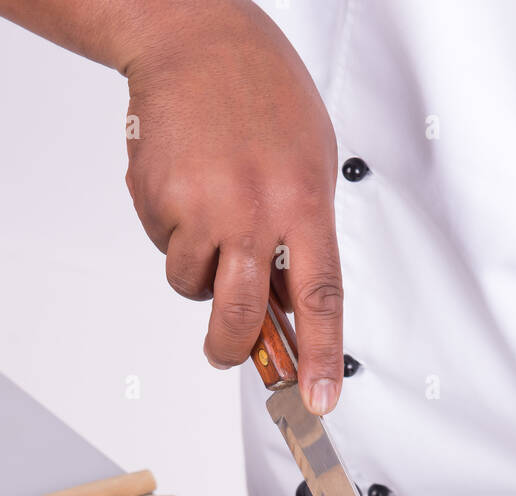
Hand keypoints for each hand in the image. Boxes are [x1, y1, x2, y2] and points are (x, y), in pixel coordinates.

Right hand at [123, 1, 342, 411]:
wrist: (194, 34)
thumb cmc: (262, 96)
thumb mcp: (310, 163)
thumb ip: (304, 237)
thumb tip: (290, 307)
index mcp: (302, 201)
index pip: (319, 299)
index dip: (319, 358)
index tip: (318, 399)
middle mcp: (252, 207)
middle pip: (241, 314)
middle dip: (233, 348)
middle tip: (229, 354)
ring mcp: (199, 203)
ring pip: (192, 285)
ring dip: (200, 273)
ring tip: (211, 218)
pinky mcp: (155, 196)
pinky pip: (164, 246)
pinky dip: (173, 232)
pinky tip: (187, 188)